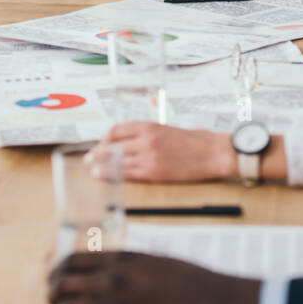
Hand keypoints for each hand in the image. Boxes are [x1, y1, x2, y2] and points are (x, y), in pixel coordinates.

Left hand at [48, 251, 260, 303]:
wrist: (208, 300)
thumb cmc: (185, 276)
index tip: (56, 275)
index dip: (58, 269)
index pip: (71, 260)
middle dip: (52, 291)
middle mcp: (110, 280)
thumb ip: (120, 263)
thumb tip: (97, 270)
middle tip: (53, 297)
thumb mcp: (149, 258)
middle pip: (62, 285)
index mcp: (118, 258)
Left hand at [90, 123, 235, 182]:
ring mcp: (149, 157)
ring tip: (93, 169)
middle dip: (98, 153)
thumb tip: (127, 142)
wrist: (212, 153)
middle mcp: (146, 140)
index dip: (105, 138)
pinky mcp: (154, 173)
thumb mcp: (167, 130)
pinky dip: (115, 176)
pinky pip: (128, 174)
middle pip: (113, 146)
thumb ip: (147, 134)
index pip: (117, 130)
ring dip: (102, 166)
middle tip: (89, 158)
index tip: (101, 143)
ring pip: (117, 161)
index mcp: (150, 126)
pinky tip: (107, 177)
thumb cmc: (194, 141)